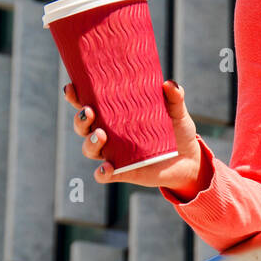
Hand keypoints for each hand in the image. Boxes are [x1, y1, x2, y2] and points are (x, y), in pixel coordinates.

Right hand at [65, 79, 205, 194]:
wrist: (189, 160)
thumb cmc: (176, 130)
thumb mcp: (177, 112)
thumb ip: (174, 98)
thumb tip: (170, 85)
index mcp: (116, 114)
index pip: (90, 102)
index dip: (76, 96)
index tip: (71, 87)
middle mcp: (110, 133)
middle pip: (83, 125)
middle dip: (80, 119)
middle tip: (89, 111)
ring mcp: (114, 153)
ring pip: (89, 148)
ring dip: (89, 142)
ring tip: (100, 135)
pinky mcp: (122, 172)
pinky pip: (104, 175)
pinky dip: (102, 173)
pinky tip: (108, 167)